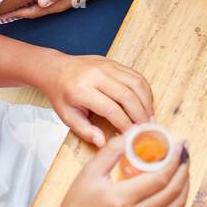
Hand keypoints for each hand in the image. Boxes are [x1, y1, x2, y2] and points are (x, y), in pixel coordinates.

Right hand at [39, 133, 189, 206]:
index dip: (174, 160)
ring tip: (183, 167)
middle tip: (184, 151)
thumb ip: (112, 151)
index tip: (179, 144)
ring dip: (185, 183)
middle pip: (174, 190)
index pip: (160, 177)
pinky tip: (176, 186)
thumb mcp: (89, 173)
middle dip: (184, 168)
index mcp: (122, 199)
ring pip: (176, 204)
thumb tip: (135, 133)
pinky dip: (178, 199)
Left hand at [40, 54, 155, 146]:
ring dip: (147, 102)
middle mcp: (96, 75)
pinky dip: (145, 90)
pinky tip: (146, 103)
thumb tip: (103, 143)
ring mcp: (107, 66)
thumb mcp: (67, 116)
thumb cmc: (62, 95)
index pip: (111, 109)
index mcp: (82, 90)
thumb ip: (85, 131)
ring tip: (150, 117)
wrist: (56, 69)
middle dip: (140, 114)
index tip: (132, 135)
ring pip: (136, 83)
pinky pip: (136, 75)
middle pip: (127, 96)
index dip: (125, 124)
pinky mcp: (115, 63)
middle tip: (147, 128)